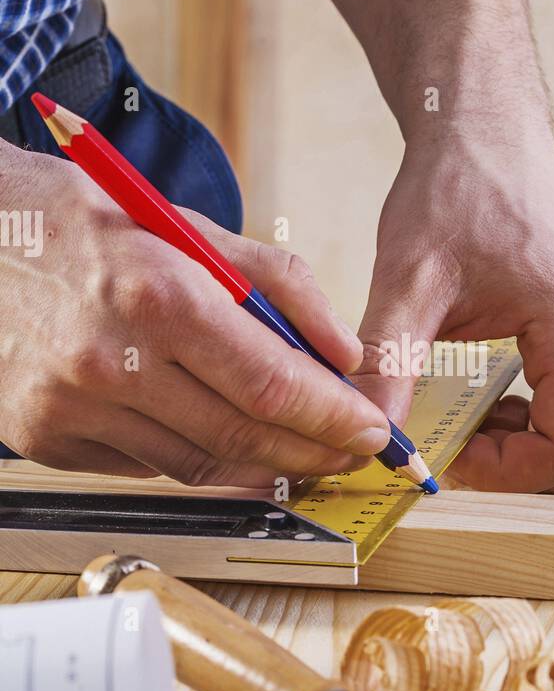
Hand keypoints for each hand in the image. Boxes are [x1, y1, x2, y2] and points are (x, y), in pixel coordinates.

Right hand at [0, 140, 389, 485]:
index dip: (333, 419)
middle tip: (350, 454)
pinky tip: (214, 434)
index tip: (371, 432)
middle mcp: (111, 363)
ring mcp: (72, 409)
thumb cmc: (83, 224)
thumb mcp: (186, 226)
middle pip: (243, 439)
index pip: (271, 385)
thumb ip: (278, 283)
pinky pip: (145, 466)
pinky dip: (193, 455)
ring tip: (299, 451)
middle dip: (313, 453)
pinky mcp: (45, 439)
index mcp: (157, 296)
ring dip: (261, 466)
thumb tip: (342, 352)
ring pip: (198, 466)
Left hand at [356, 124, 553, 491]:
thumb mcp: (410, 279)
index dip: (509, 473)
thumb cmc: (457, 185)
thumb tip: (365, 436)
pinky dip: (522, 412)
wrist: (485, 122)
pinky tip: (473, 392)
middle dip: (507, 460)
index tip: (449, 454)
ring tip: (451, 415)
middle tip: (442, 441)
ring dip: (514, 438)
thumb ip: (389, 364)